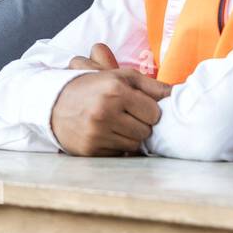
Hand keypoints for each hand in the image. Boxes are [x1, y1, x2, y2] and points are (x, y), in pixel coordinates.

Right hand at [51, 43, 171, 155]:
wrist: (53, 102)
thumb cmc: (93, 87)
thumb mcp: (120, 77)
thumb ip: (152, 85)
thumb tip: (179, 93)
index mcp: (115, 91)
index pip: (154, 113)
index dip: (149, 111)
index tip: (138, 107)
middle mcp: (105, 112)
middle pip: (145, 131)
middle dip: (139, 124)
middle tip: (125, 115)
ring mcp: (96, 133)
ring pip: (134, 145)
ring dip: (129, 137)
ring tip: (115, 124)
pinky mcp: (90, 150)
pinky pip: (118, 155)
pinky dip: (115, 147)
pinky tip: (105, 134)